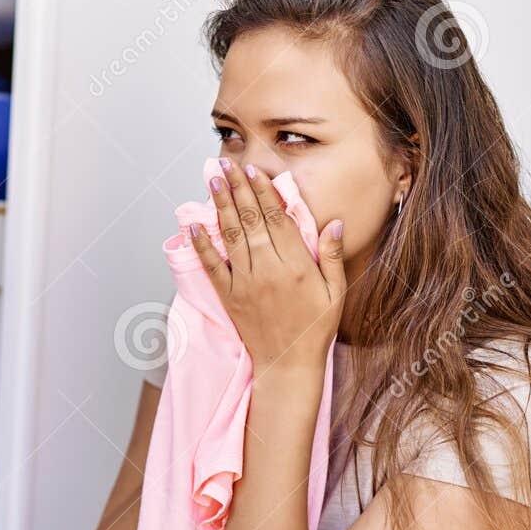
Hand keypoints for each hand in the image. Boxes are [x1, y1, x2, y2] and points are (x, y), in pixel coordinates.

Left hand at [187, 158, 345, 371]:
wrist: (288, 364)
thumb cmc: (315, 329)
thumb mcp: (335, 293)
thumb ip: (332, 257)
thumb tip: (334, 223)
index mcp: (297, 266)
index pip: (277, 219)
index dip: (264, 192)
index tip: (254, 171)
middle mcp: (268, 270)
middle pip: (251, 221)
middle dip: (238, 189)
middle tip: (227, 165)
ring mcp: (246, 283)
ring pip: (232, 237)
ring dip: (221, 207)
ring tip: (213, 181)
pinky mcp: (230, 297)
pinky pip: (213, 267)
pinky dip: (203, 246)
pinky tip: (194, 226)